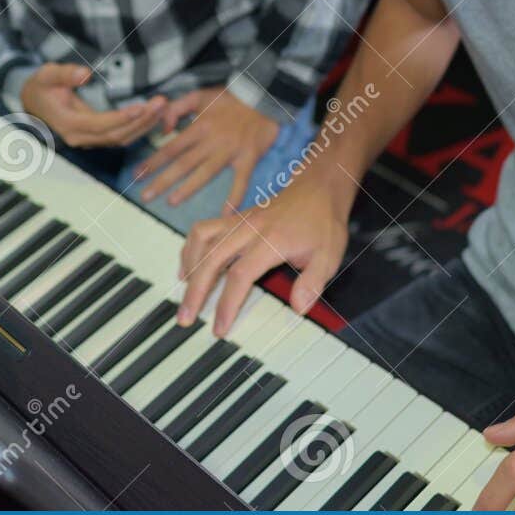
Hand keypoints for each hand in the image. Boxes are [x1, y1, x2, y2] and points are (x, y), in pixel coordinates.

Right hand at [19, 63, 164, 147]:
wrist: (34, 101)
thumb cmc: (41, 86)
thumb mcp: (47, 75)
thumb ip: (64, 74)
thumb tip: (85, 73)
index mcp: (69, 125)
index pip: (100, 125)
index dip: (122, 118)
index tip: (141, 107)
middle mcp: (81, 137)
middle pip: (116, 135)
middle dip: (141, 121)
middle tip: (161, 103)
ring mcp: (90, 139)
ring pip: (122, 138)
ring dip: (144, 125)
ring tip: (163, 107)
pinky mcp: (98, 136)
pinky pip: (122, 136)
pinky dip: (139, 127)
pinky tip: (154, 115)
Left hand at [134, 89, 278, 212]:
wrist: (264, 96)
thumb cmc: (229, 98)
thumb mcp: (199, 95)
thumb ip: (177, 108)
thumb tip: (163, 129)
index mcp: (199, 127)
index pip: (171, 148)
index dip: (152, 162)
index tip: (136, 175)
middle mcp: (211, 142)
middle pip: (183, 164)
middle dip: (162, 181)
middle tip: (145, 197)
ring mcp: (230, 152)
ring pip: (205, 173)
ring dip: (188, 189)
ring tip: (171, 202)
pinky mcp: (248, 158)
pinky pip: (241, 181)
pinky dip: (235, 197)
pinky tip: (226, 214)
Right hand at [175, 176, 351, 335]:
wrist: (320, 186)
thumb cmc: (323, 222)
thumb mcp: (329, 255)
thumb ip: (313, 282)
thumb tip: (298, 308)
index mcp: (271, 240)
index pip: (240, 275)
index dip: (227, 304)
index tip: (219, 328)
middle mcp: (250, 228)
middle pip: (211, 258)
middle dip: (195, 291)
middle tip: (185, 317)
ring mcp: (240, 220)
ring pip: (201, 238)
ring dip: (189, 266)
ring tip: (185, 292)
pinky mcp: (235, 216)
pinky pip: (203, 228)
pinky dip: (191, 248)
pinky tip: (189, 266)